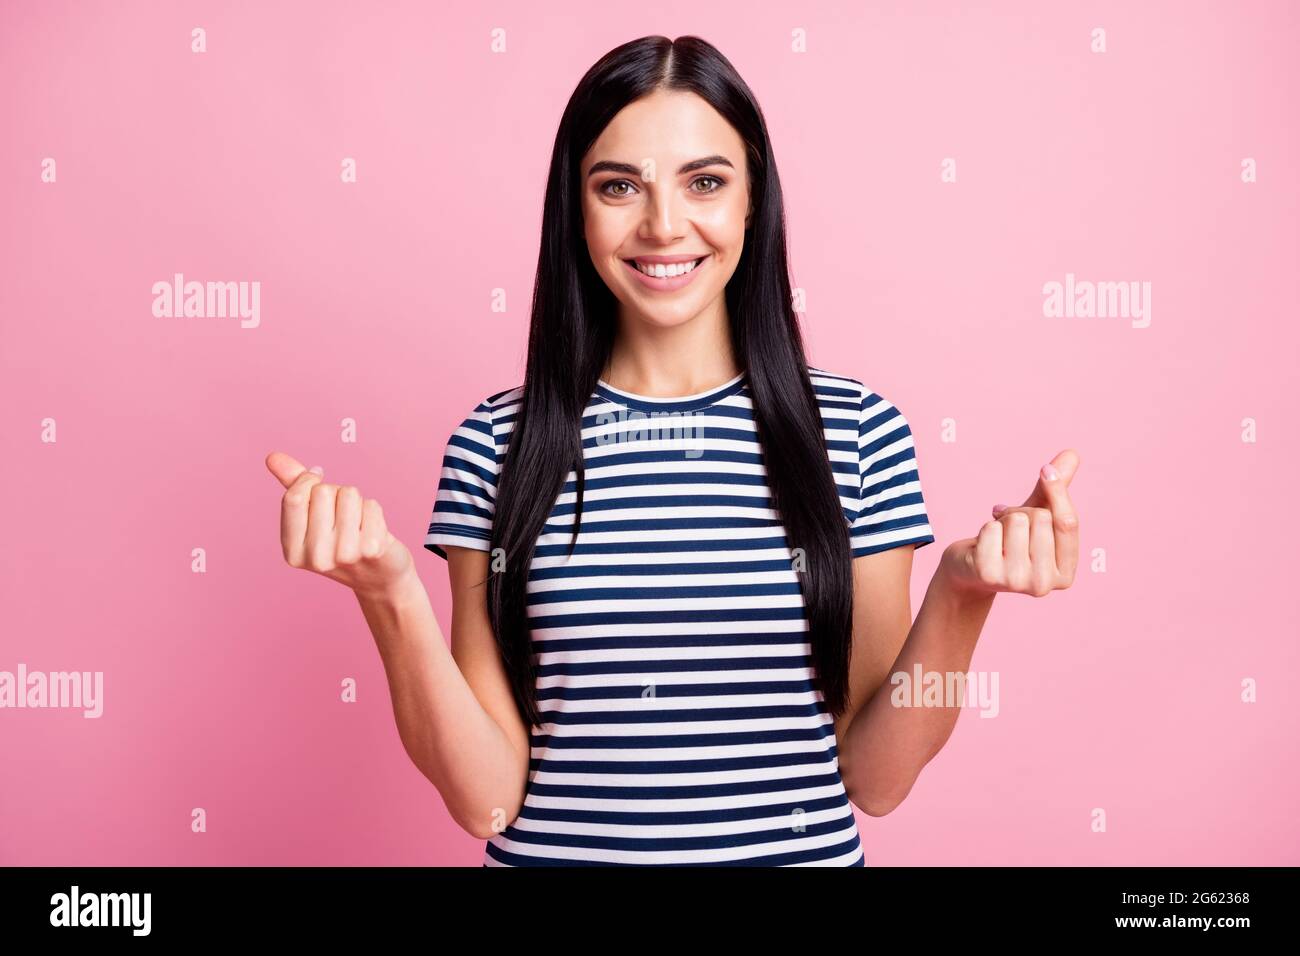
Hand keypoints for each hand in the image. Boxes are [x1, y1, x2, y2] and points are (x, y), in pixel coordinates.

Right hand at [264, 451, 413, 595]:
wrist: (379, 578)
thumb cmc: (342, 541)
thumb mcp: (312, 518)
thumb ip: (293, 486)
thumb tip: (272, 457)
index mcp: (292, 551)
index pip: (294, 497)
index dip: (309, 481)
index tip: (318, 483)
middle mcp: (315, 558)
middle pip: (322, 492)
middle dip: (335, 494)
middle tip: (343, 518)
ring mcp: (344, 555)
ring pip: (348, 494)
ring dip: (356, 502)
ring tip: (358, 525)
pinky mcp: (372, 550)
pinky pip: (371, 505)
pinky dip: (374, 511)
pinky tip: (374, 532)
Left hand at [942, 449, 1080, 598]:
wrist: (968, 571)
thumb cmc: (1008, 542)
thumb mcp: (1036, 516)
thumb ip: (1055, 490)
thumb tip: (1071, 454)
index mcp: (1064, 574)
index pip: (1068, 522)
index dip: (1058, 491)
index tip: (1045, 469)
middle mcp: (1044, 585)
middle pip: (1040, 518)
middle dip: (1022, 512)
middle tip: (1009, 527)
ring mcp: (1016, 582)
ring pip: (1017, 520)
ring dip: (1003, 520)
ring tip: (997, 536)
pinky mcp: (988, 574)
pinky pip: (991, 528)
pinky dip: (986, 527)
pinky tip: (982, 544)